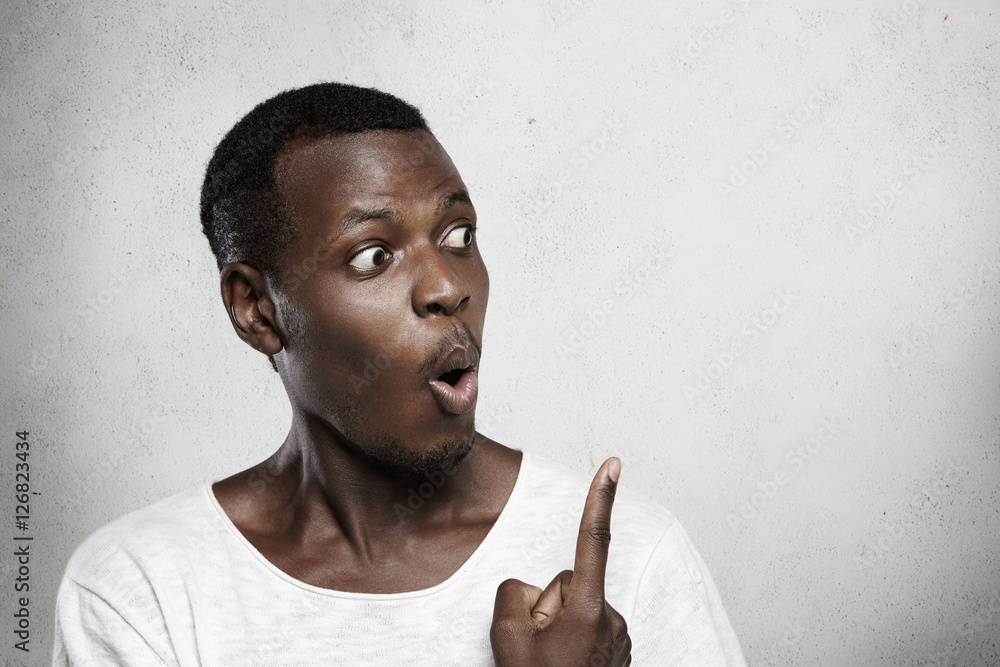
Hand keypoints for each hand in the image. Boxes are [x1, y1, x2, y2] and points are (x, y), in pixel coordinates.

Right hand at [490, 457, 630, 665]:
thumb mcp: (507, 637)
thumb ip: (514, 594)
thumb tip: (534, 591)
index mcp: (588, 608)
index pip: (592, 539)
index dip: (600, 497)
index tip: (614, 463)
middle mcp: (611, 616)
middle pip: (568, 583)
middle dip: (548, 605)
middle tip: (539, 645)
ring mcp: (618, 634)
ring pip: (576, 607)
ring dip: (560, 625)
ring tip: (553, 660)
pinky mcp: (620, 649)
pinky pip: (587, 626)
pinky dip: (572, 638)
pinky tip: (565, 665)